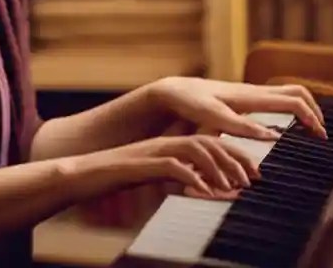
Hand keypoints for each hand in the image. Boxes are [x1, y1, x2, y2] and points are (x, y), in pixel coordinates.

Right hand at [72, 134, 259, 201]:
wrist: (78, 175)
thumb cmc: (113, 179)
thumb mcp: (152, 177)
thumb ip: (177, 177)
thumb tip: (205, 187)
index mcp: (168, 143)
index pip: (208, 140)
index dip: (234, 155)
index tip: (253, 173)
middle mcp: (163, 143)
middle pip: (208, 141)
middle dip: (235, 159)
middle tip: (253, 179)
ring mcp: (152, 152)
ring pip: (195, 148)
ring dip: (219, 168)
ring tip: (233, 188)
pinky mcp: (141, 164)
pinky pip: (173, 167)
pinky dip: (193, 179)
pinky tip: (204, 192)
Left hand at [150, 77, 326, 140]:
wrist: (173, 91)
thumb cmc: (189, 105)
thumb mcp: (213, 118)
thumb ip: (242, 127)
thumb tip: (275, 136)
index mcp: (251, 96)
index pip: (294, 101)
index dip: (312, 117)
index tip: (321, 137)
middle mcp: (255, 91)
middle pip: (298, 92)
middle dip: (315, 110)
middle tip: (321, 134)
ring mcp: (250, 92)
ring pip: (288, 93)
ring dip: (305, 108)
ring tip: (312, 130)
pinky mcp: (244, 98)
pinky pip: (276, 99)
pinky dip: (291, 108)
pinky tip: (288, 126)